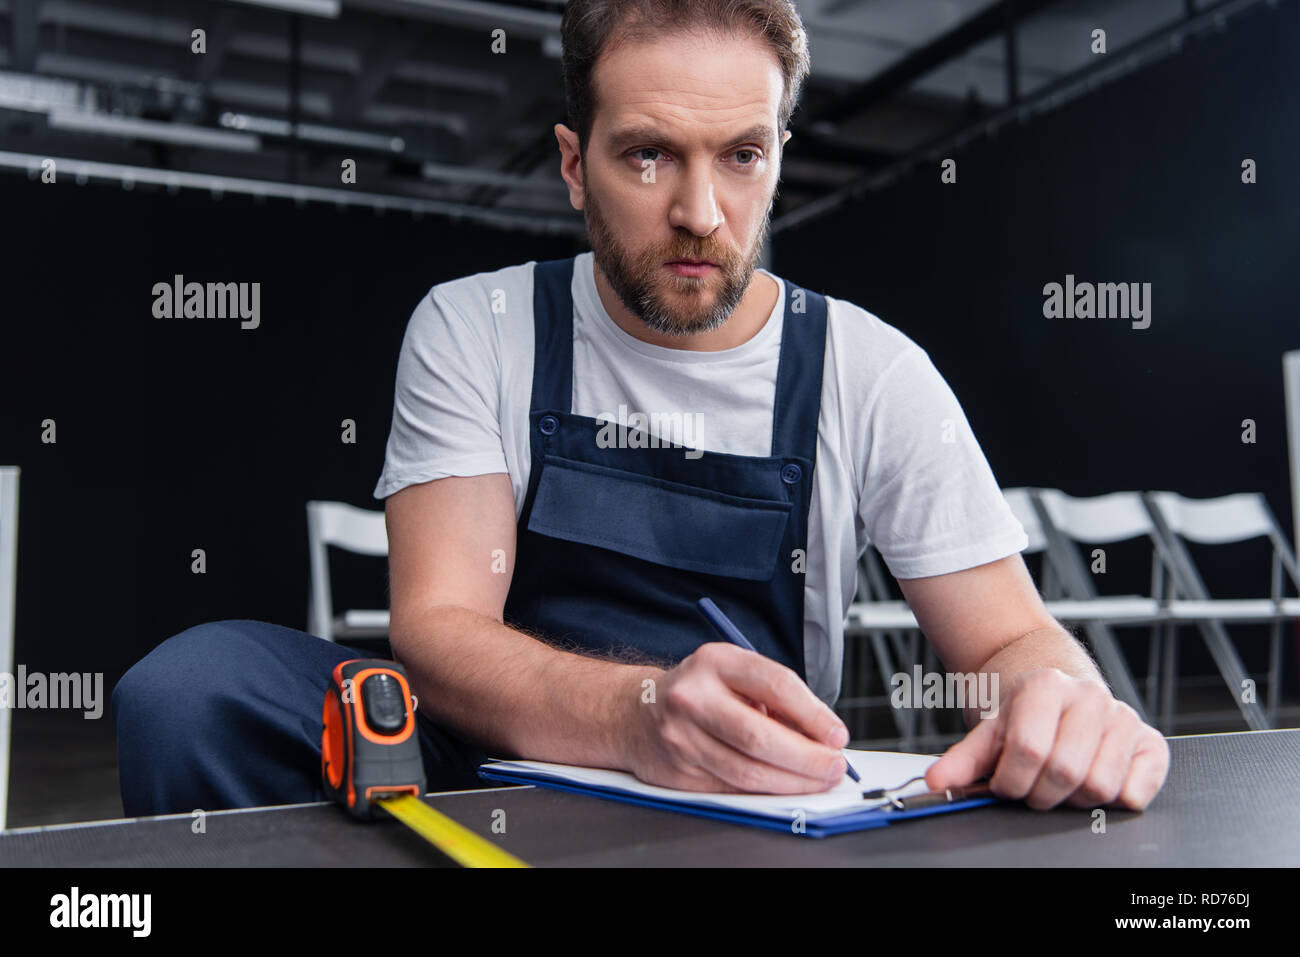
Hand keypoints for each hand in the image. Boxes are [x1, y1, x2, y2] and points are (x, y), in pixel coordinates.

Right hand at [621, 641, 850, 793]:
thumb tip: (822, 736)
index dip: (813, 714)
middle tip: (834, 767)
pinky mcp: (678, 770)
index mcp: (715, 661)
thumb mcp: (734, 675)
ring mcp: (682, 736)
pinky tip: (784, 785)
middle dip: (807, 758)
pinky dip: (765, 790)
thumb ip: (774, 698)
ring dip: (792, 781)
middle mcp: (694, 696)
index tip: (837, 735)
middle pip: (760, 736)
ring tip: (817, 780)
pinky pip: (732, 787)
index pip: (775, 685)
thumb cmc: (700, 691)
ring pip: (748, 770)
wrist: (634, 712)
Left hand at [924, 668, 1169, 809]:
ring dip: (1074, 799)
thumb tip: (936, 783)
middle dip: (1040, 793)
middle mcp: (1090, 697)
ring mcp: (1124, 717)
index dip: (1010, 781)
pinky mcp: (1150, 743)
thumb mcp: (989, 730)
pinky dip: (1115, 799)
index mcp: (1046, 686)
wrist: (1054, 689)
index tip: (1003, 784)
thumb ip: (963, 760)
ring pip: (1100, 786)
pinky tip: (1093, 779)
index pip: (1028, 750)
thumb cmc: (1021, 715)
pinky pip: (1136, 791)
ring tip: (1059, 782)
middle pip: (1065, 772)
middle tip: (1031, 787)